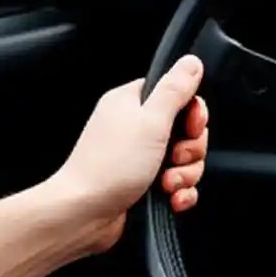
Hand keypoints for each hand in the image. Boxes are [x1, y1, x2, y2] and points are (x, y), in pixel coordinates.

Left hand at [49, 54, 209, 253]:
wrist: (83, 214)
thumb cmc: (108, 167)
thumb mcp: (151, 120)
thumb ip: (175, 90)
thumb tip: (191, 62)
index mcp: (131, 103)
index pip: (177, 95)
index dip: (192, 113)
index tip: (191, 127)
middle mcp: (134, 127)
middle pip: (186, 131)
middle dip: (190, 150)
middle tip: (174, 158)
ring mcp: (138, 157)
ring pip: (184, 160)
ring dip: (185, 175)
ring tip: (168, 184)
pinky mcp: (143, 183)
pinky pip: (177, 183)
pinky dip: (180, 192)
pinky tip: (172, 198)